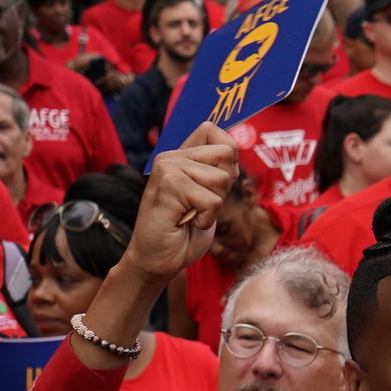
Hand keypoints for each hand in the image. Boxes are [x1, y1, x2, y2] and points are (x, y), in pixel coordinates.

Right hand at [127, 122, 240, 279]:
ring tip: (189, 214)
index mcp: (180, 155)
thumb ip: (217, 172)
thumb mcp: (208, 196)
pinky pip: (213, 201)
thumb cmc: (184, 231)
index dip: (227, 156)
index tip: (214, 183)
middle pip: (226, 155)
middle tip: (198, 204)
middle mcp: (170, 157)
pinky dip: (206, 219)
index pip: (212, 129)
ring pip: (221, 179)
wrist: (158, 260)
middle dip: (222, 187)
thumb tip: (233, 153)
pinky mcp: (168, 187)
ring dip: (213, 206)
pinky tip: (185, 222)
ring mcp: (167, 170)